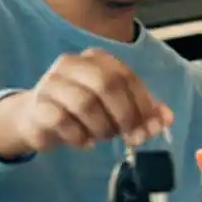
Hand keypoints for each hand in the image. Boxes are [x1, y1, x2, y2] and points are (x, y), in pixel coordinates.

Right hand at [0, 48, 173, 158]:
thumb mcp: (113, 107)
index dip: (143, 103)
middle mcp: (71, 64)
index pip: (126, 76)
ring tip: (103, 137)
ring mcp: (51, 83)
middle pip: (106, 85)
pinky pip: (62, 121)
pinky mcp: (37, 105)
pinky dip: (79, 137)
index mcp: (95, 59)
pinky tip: (84, 142)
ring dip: (101, 127)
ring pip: (84, 103)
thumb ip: (140, 111)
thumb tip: (166, 118)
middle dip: (124, 115)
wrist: (36, 118)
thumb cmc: (80, 110)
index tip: (151, 127)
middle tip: (130, 137)